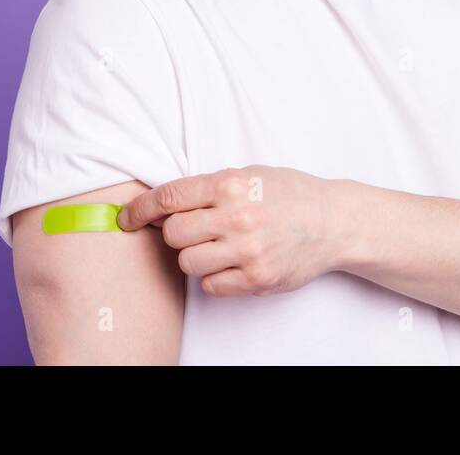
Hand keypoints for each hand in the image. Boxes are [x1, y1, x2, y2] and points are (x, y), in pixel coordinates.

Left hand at [118, 166, 346, 296]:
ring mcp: (248, 250)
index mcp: (230, 184)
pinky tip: (232, 263)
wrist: (333, 221)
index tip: (127, 218)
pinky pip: (211, 285)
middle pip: (173, 234)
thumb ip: (208, 187)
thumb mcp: (249, 175)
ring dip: (195, 256)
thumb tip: (161, 205)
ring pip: (188, 262)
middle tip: (194, 230)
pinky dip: (215, 277)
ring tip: (217, 247)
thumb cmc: (288, 194)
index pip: (169, 198)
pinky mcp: (257, 278)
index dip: (140, 210)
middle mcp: (237, 216)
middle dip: (176, 234)